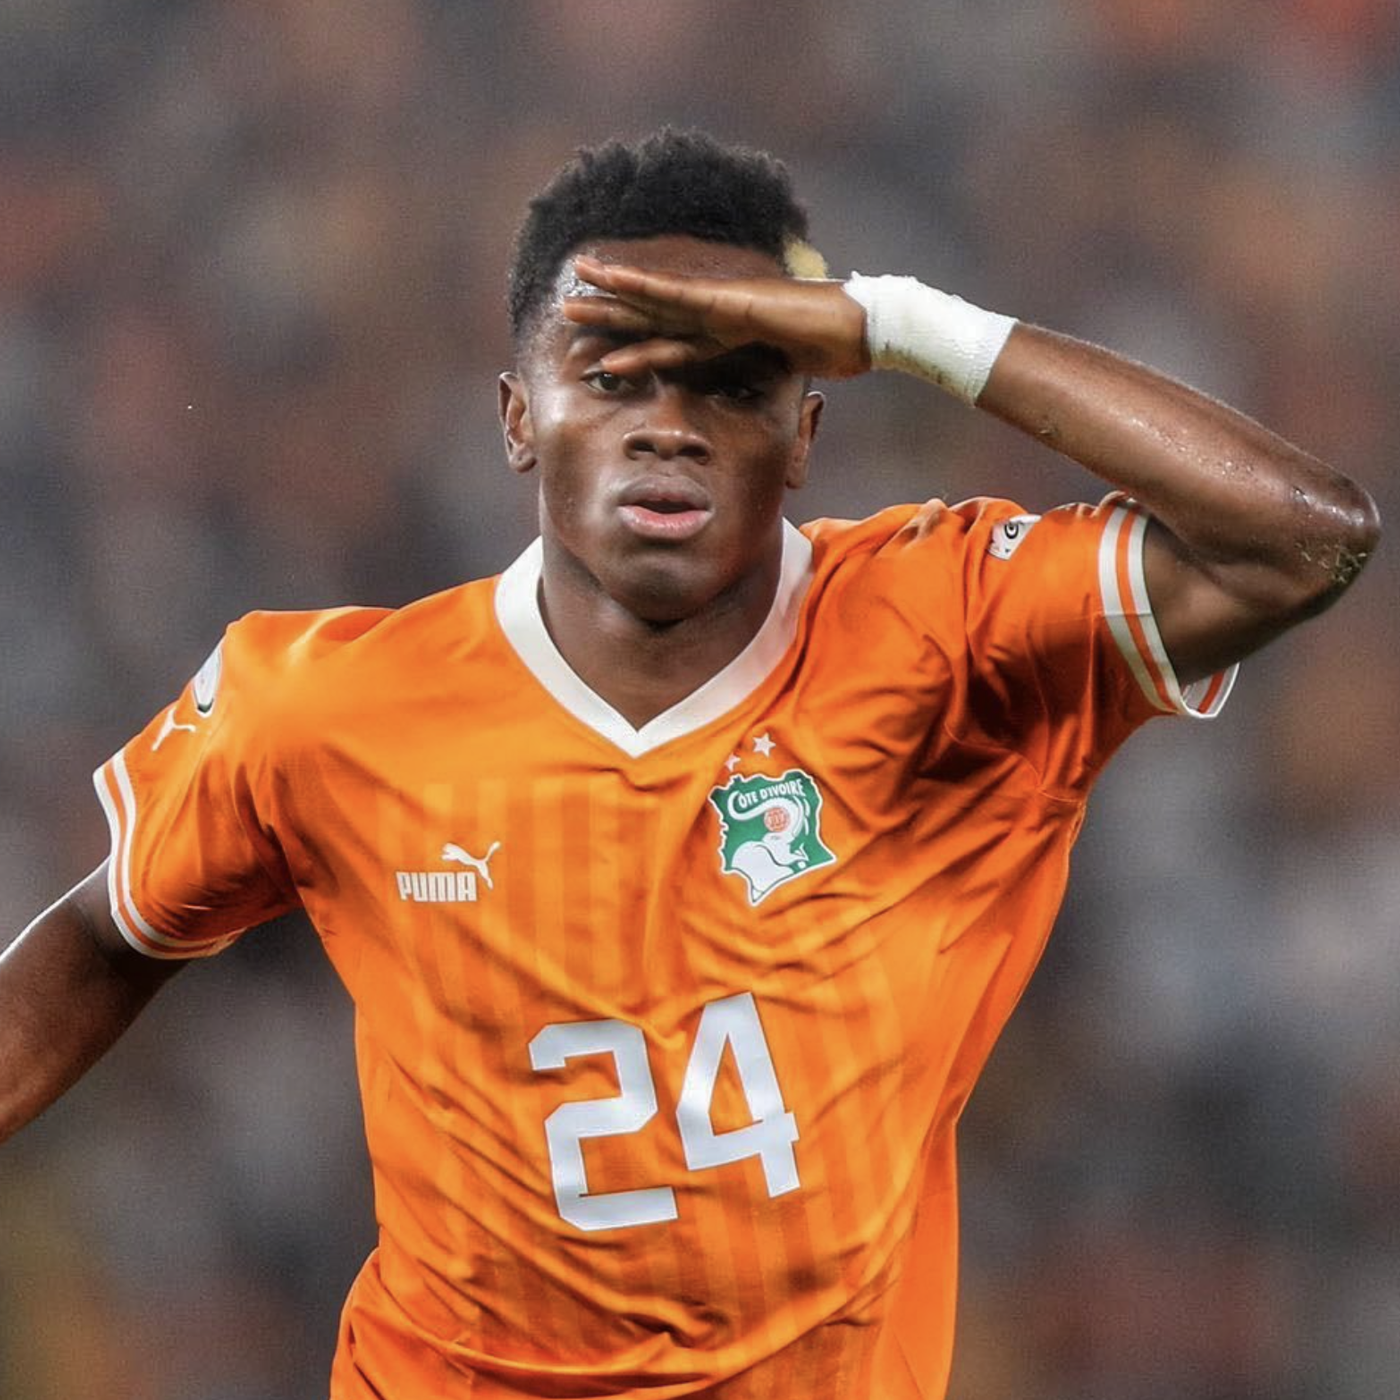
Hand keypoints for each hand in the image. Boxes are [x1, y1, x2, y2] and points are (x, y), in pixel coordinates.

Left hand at [564, 255, 870, 378]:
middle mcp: (718, 314)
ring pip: (653, 307)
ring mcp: (722, 306)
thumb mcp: (792, 368)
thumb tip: (770, 393)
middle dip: (609, 313)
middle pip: (652, 316)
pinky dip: (644, 297)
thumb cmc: (839, 346)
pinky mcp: (730, 303)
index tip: (603, 338)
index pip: (672, 335)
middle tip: (567, 309)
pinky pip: (678, 302)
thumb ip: (770, 373)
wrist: (868, 327)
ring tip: (570, 303)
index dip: (636, 334)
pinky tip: (613, 291)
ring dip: (610, 305)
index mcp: (729, 330)